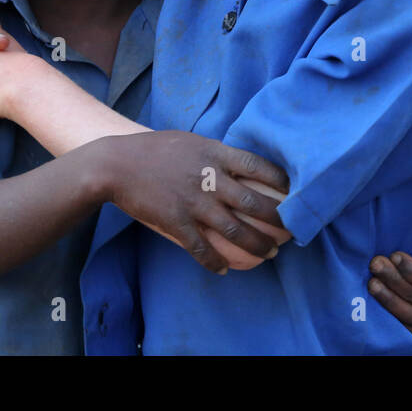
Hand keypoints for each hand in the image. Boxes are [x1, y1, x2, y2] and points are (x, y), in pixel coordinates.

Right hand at [98, 131, 291, 275]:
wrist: (115, 164)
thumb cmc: (153, 150)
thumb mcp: (190, 141)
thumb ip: (215, 153)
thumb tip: (239, 164)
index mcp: (214, 153)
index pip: (258, 166)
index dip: (281, 181)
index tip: (295, 193)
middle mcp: (209, 178)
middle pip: (254, 203)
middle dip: (278, 220)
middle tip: (291, 231)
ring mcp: (193, 202)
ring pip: (235, 230)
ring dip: (257, 245)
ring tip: (271, 252)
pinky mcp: (175, 222)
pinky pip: (201, 248)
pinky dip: (214, 262)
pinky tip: (223, 270)